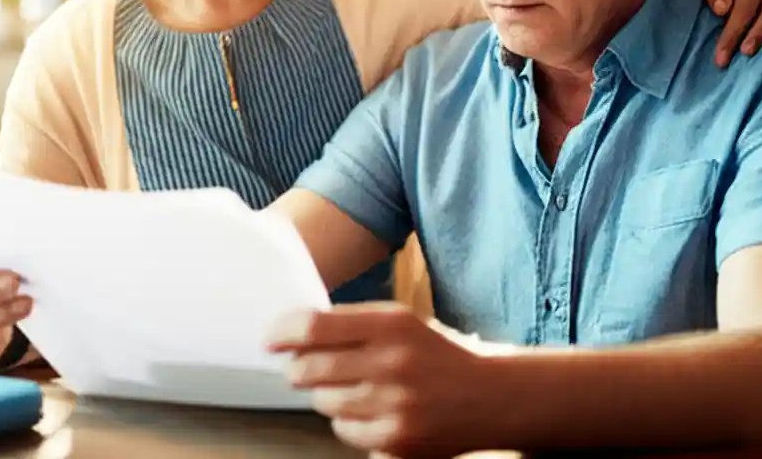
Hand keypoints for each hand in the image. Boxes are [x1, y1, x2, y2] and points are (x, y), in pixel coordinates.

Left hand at [267, 302, 489, 457]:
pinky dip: (348, 421)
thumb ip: (352, 324)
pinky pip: (343, 430)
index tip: (271, 341)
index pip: (313, 326)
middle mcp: (391, 362)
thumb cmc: (436, 355)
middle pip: (308, 369)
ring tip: (353, 389)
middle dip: (299, 369)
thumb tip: (293, 333)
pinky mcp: (396, 438)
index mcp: (391, 324)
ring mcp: (394, 404)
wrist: (490, 398)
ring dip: (326, 396)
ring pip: (323, 402)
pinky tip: (371, 410)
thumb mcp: (401, 323)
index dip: (282, 333)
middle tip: (305, 369)